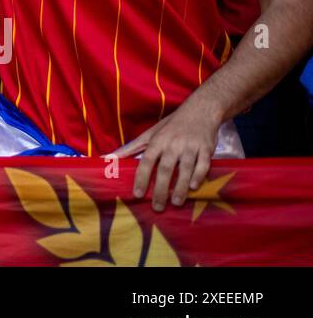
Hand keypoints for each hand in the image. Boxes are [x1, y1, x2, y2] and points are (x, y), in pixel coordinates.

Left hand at [115, 96, 221, 210]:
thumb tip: (110, 157)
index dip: (141, 178)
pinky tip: (194, 188)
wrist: (200, 110)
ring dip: (180, 187)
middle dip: (161, 189)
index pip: (146, 161)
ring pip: (185, 169)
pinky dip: (199, 176)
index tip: (138, 194)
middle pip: (166, 169)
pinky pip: (203, 165)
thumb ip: (132, 147)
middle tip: (158, 207)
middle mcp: (173, 144)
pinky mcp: (206, 149)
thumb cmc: (171, 125)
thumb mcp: (150, 133)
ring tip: (176, 203)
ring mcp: (190, 147)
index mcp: (157, 141)